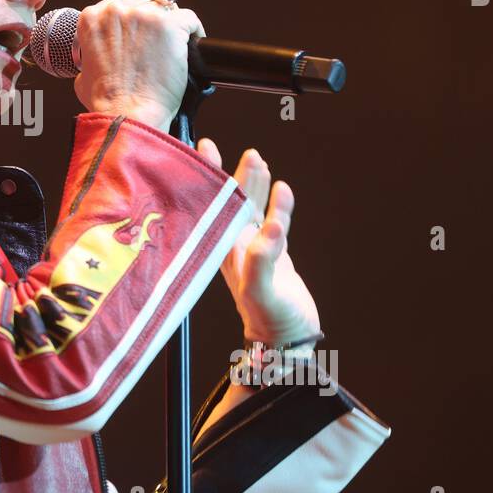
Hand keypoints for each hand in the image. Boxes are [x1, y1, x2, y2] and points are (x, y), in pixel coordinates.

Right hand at [73, 0, 204, 132]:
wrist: (128, 114)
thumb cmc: (109, 102)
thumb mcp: (84, 78)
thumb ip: (91, 60)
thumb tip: (97, 63)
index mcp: (93, 19)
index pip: (118, 7)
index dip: (131, 23)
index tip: (138, 34)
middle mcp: (116, 11)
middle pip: (142, 5)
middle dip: (150, 25)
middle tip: (155, 46)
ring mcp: (145, 15)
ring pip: (166, 9)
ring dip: (170, 26)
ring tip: (174, 46)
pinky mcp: (170, 24)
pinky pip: (189, 18)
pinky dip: (193, 30)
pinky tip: (191, 44)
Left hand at [195, 140, 320, 345]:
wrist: (288, 341)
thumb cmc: (270, 319)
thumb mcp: (262, 291)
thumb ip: (263, 259)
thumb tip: (269, 227)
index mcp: (225, 250)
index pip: (213, 206)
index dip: (209, 177)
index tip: (204, 151)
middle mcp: (235, 246)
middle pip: (231, 201)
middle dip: (234, 174)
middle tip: (242, 151)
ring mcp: (253, 250)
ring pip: (251, 208)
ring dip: (254, 184)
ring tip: (258, 159)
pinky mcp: (273, 256)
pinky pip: (272, 222)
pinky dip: (277, 205)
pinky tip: (281, 191)